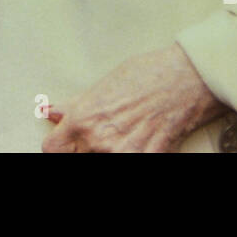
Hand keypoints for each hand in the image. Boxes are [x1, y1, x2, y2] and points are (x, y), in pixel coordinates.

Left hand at [43, 43, 225, 151]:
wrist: (186, 79)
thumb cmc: (146, 75)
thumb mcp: (103, 86)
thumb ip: (75, 105)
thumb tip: (50, 112)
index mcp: (83, 118)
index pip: (51, 149)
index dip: (59, 146)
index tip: (67, 144)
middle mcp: (98, 140)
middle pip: (76, 157)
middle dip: (84, 148)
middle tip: (103, 134)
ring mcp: (122, 153)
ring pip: (101, 159)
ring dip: (108, 151)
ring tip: (125, 134)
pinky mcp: (147, 158)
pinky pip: (131, 161)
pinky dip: (134, 152)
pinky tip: (140, 140)